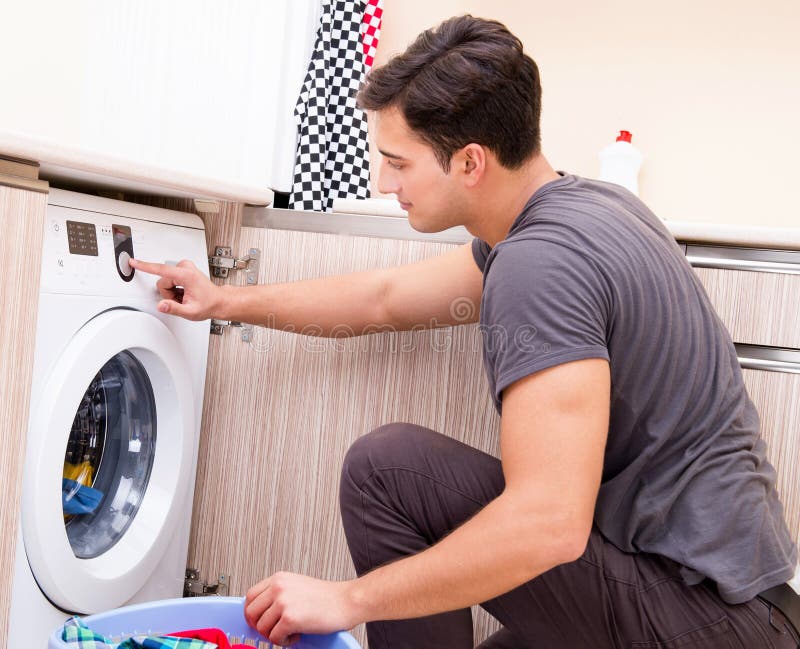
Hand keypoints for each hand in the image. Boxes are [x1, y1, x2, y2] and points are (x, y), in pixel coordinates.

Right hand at [128, 258, 221, 320]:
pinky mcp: (184, 269)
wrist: (218, 301)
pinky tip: (184, 293)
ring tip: (184, 297)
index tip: (134, 262)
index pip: (161, 270)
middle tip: (181, 300)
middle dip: (168, 293)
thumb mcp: (190, 312)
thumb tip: (161, 305)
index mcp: (186, 276)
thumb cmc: (208, 304)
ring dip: (171, 292)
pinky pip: (170, 280)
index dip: (145, 266)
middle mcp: (186, 268)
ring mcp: (185, 267)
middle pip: (162, 281)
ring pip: (165, 281)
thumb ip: (174, 309)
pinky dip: (175, 289)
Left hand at [244, 572, 360, 645]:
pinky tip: (296, 636)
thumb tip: (263, 611)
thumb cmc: (327, 596)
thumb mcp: (297, 585)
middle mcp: (278, 587)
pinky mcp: (289, 618)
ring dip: (274, 635)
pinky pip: (274, 638)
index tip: (258, 621)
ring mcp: (283, 602)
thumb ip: (278, 594)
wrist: (346, 601)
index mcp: (279, 578)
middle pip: (251, 613)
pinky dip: (284, 642)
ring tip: (289, 632)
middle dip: (260, 626)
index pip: (250, 596)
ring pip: (261, 628)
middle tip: (272, 630)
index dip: (252, 613)